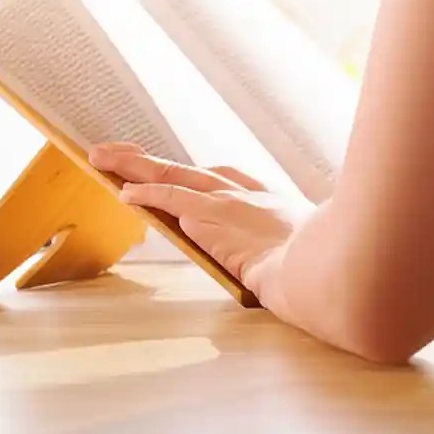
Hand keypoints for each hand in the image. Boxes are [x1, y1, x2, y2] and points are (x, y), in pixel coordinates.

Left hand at [87, 143, 311, 310]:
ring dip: (134, 166)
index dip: (201, 176)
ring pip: (171, 175)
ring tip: (102, 158)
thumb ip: (295, 259)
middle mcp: (250, 196)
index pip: (232, 180)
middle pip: (192, 170)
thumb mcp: (315, 258)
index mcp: (275, 205)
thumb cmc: (329, 273)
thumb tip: (292, 280)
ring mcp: (230, 203)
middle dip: (155, 162)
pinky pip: (170, 198)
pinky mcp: (214, 217)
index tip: (185, 172)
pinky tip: (122, 191)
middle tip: (124, 152)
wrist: (330, 269)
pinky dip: (145, 193)